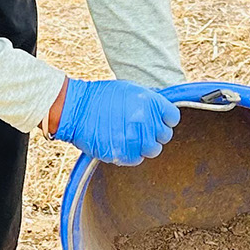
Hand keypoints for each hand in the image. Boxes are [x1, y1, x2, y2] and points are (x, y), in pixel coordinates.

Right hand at [52, 78, 179, 165]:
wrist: (77, 109)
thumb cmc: (101, 97)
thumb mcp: (130, 90)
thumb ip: (149, 101)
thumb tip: (161, 112)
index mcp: (150, 102)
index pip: (172, 117)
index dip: (165, 119)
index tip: (157, 120)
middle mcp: (146, 120)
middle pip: (165, 136)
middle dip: (154, 133)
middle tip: (141, 129)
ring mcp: (135, 138)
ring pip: (153, 150)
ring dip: (144, 146)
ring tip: (131, 138)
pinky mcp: (123, 153)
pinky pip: (137, 159)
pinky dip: (131, 154)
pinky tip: (121, 144)